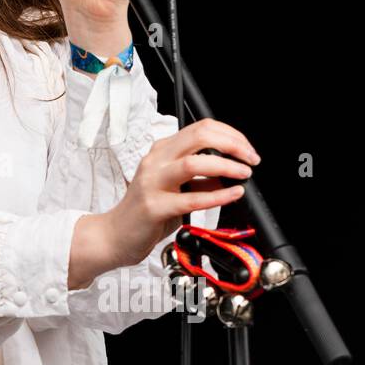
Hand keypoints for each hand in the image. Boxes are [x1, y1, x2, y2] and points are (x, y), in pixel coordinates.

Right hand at [100, 119, 258, 269]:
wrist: (114, 236)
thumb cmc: (144, 212)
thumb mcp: (175, 189)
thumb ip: (201, 181)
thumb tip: (230, 177)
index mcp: (161, 152)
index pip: (201, 128)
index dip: (231, 135)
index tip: (246, 149)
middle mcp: (155, 161)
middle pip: (199, 136)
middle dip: (233, 144)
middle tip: (250, 158)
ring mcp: (152, 182)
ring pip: (194, 162)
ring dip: (226, 166)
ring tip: (243, 174)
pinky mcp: (154, 206)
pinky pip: (191, 198)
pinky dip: (217, 195)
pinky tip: (232, 194)